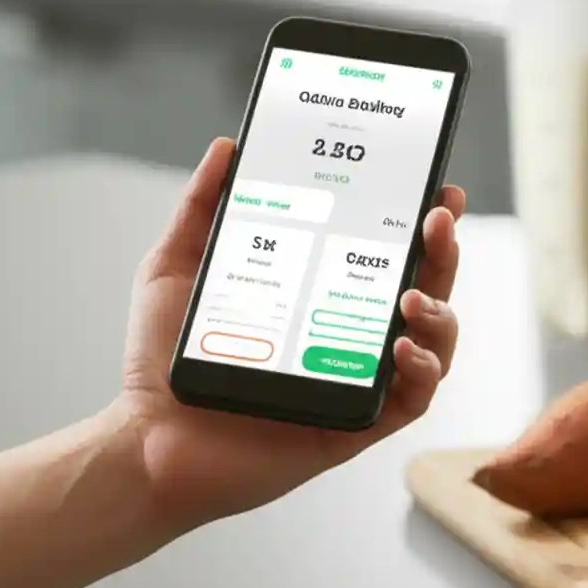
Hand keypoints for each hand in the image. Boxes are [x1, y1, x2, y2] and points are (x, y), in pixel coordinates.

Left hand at [112, 138, 464, 527]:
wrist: (143, 438)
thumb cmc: (161, 363)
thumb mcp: (177, 268)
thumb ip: (202, 208)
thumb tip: (226, 149)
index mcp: (320, 295)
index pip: (386, 252)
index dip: (421, 223)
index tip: (437, 191)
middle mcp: (347, 333)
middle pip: (424, 288)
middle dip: (444, 252)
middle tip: (437, 221)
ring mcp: (355, 378)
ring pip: (434, 342)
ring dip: (439, 310)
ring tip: (411, 295)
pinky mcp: (355, 425)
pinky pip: (413, 399)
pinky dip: (421, 369)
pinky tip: (400, 347)